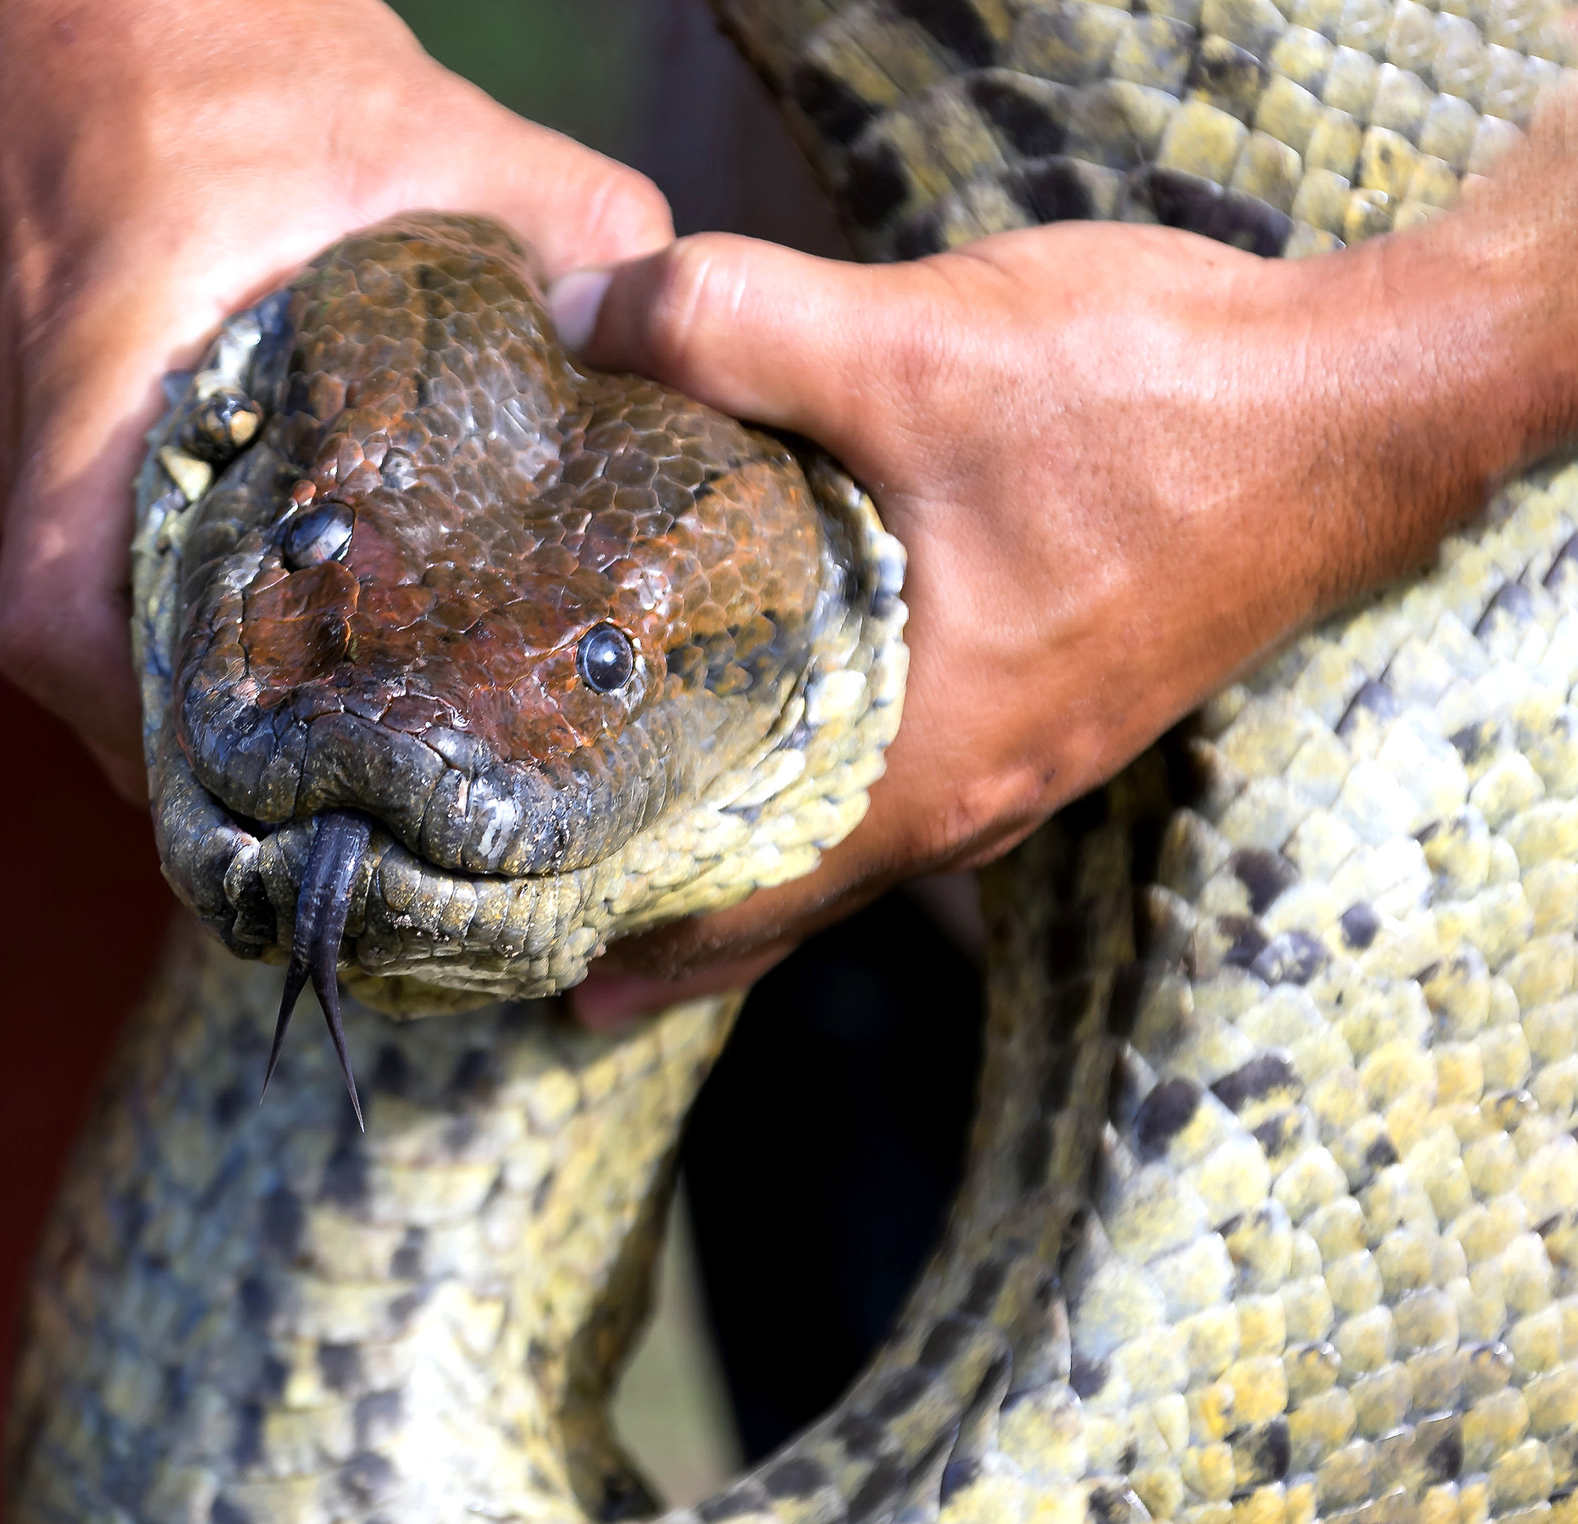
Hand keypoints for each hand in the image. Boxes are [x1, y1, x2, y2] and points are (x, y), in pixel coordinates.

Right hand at [0, 0, 671, 799]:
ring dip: (215, 708)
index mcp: (96, 395)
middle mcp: (36, 460)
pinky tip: (313, 643)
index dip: (163, 737)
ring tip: (361, 761)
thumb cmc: (227, 54)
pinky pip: (111, 582)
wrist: (68, 1)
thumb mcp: (427, 131)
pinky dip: (198, 632)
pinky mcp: (41, 449)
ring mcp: (25, 462)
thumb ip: (568, 239)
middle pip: (99, 686)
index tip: (297, 785)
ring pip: (107, 646)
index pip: (60, 631)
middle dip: (227, 764)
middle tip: (376, 812)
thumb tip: (677, 372)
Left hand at [560, 109, 1577, 1024]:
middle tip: (544, 921)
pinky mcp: (1058, 688)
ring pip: (849, 835)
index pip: (752, 907)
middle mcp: (981, 790)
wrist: (1366, 401)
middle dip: (672, 919)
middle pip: (791, 895)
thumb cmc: (1163, 404)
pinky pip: (908, 771)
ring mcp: (1029, 747)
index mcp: (932, 766)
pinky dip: (818, 782)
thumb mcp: (921, 351)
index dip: (640, 942)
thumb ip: (733, 329)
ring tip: (631, 849)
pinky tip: (774, 729)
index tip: (537, 962)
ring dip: (743, 852)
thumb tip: (576, 317)